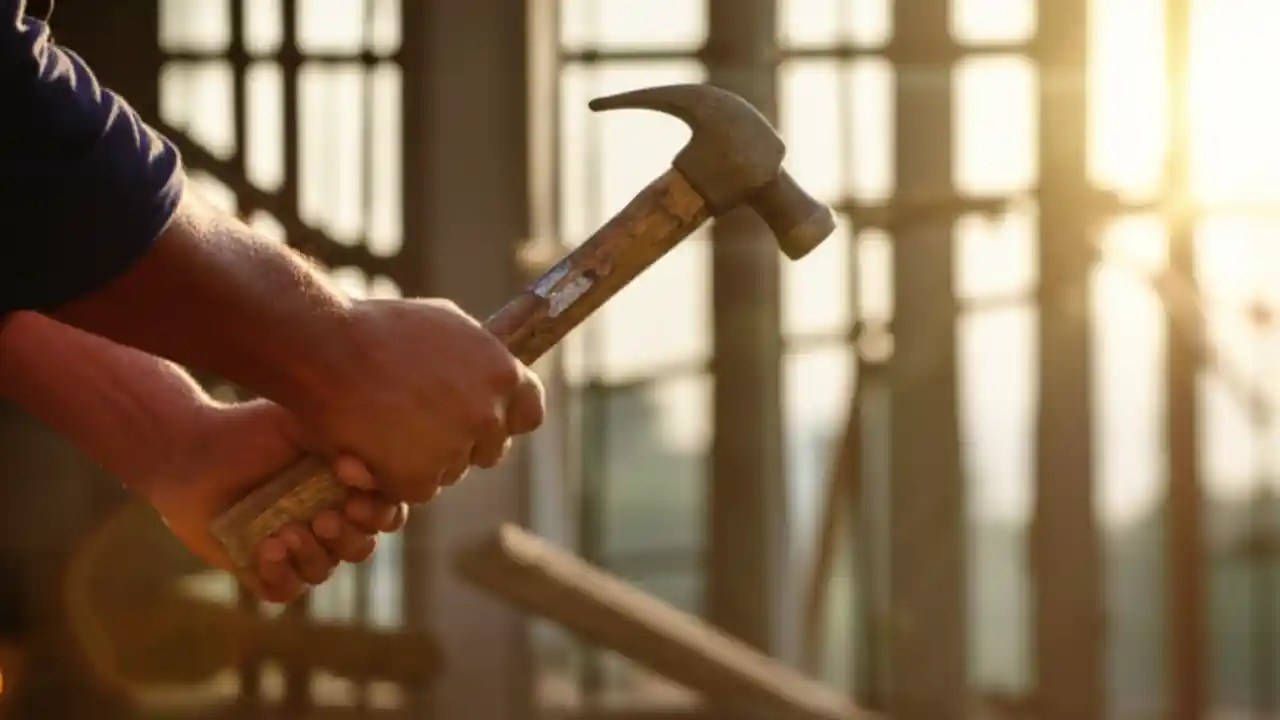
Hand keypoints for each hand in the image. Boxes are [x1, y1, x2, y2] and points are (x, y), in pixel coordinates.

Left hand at [141, 399, 408, 602]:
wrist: (186, 451)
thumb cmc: (247, 430)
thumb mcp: (301, 422)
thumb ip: (340, 437)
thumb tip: (367, 466)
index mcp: (345, 488)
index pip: (386, 511)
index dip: (381, 511)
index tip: (354, 489)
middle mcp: (325, 519)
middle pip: (362, 547)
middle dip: (350, 538)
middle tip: (325, 519)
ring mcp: (293, 548)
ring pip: (325, 570)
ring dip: (312, 556)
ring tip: (285, 533)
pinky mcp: (259, 569)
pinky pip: (285, 590)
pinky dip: (281, 575)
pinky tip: (265, 549)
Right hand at [296, 298, 545, 503]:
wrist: (325, 349)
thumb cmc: (379, 328)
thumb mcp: (446, 323)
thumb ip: (478, 352)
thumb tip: (495, 364)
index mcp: (502, 373)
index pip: (529, 414)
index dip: (505, 419)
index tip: (482, 419)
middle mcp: (487, 413)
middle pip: (490, 449)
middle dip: (462, 443)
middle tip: (419, 424)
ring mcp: (455, 448)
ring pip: (450, 471)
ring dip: (424, 460)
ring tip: (386, 425)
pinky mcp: (419, 477)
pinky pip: (416, 490)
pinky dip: (394, 477)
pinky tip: (372, 446)